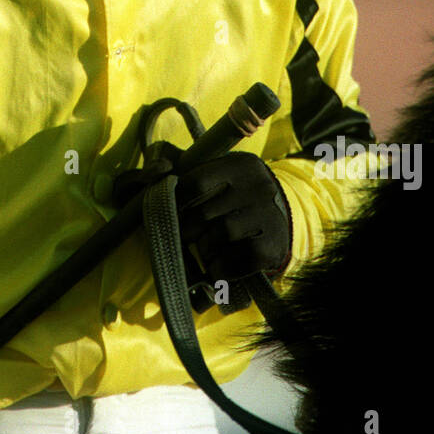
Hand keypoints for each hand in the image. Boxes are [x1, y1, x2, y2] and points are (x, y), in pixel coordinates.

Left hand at [176, 153, 291, 281]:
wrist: (278, 219)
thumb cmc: (232, 195)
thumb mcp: (214, 172)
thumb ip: (179, 166)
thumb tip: (154, 171)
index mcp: (240, 165)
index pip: (195, 183)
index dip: (176, 201)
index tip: (170, 212)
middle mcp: (260, 187)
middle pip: (204, 213)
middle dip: (188, 230)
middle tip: (185, 236)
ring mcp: (269, 217)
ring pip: (219, 236)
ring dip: (204, 249)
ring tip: (205, 249)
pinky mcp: (273, 247)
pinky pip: (235, 262)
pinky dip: (219, 268)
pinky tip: (218, 264)